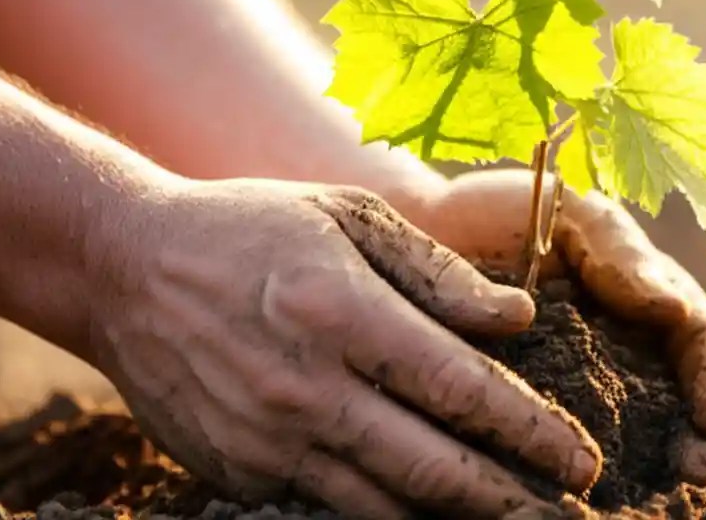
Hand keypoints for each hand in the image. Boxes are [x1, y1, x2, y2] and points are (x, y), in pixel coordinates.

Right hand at [87, 177, 602, 518]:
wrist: (125, 270)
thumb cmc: (249, 228)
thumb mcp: (346, 216)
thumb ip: (436, 273)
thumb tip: (518, 321)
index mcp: (344, 314)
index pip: (463, 392)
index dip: (533, 433)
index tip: (581, 460)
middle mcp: (308, 389)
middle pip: (435, 472)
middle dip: (511, 501)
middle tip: (566, 514)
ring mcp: (268, 442)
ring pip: (385, 508)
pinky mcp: (238, 473)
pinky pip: (328, 506)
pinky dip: (382, 512)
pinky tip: (421, 509)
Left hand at [390, 169, 705, 483]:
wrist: (421, 234)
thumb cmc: (503, 218)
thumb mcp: (570, 215)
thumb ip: (621, 254)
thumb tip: (673, 309)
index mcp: (646, 304)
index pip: (703, 343)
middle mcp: (623, 359)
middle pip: (681, 408)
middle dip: (696, 442)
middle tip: (691, 470)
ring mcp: (579, 395)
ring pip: (629, 444)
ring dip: (646, 472)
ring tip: (643, 493)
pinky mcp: (528, 420)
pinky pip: (559, 455)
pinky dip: (570, 476)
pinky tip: (568, 492)